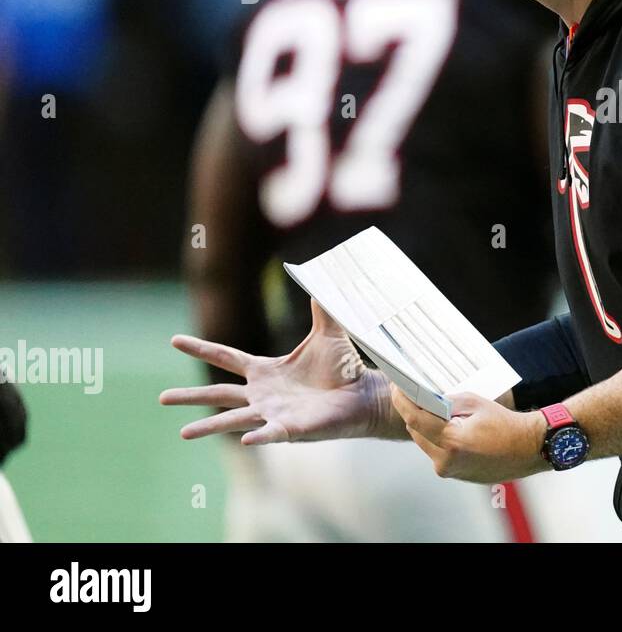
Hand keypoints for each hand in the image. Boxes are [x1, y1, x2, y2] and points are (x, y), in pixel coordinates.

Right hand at [160, 299, 396, 444]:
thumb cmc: (344, 368)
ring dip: (208, 425)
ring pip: (234, 420)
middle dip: (190, 396)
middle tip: (161, 398)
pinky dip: (258, 436)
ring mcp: (273, 413)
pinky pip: (270, 433)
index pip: (226, 357)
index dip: (201, 348)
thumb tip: (318, 278)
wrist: (363, 395)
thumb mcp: (329, 333)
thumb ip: (321, 308)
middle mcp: (263, 394)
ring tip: (183, 433)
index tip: (174, 340)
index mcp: (266, 371)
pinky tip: (244, 441)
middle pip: (218, 394)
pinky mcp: (290, 429)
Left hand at [391, 387, 548, 483]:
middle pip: (416, 432)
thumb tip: (425, 399)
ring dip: (425, 425)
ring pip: (424, 442)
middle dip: (414, 412)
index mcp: (452, 441)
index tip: (396, 388)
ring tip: (434, 409)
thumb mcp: (475, 403)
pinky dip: (436, 437)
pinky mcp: (452, 474)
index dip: (402, 402)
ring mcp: (448, 471)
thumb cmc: (505, 424)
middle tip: (414, 394)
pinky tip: (448, 426)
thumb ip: (446, 402)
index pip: (415, 420)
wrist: (526, 449)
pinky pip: (435, 451)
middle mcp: (446, 461)